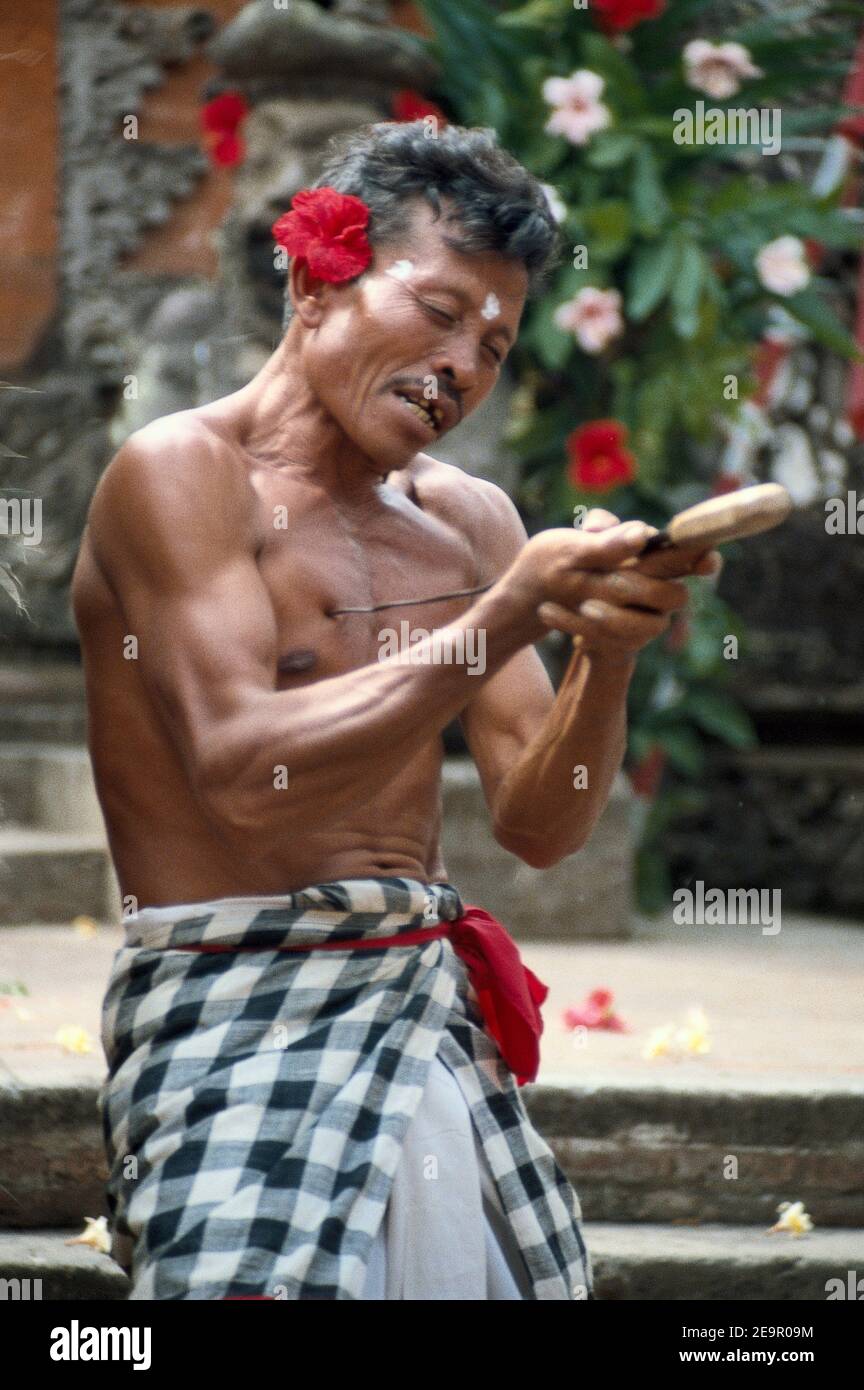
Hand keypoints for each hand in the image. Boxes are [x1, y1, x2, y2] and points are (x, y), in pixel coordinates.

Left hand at [517, 509, 719, 658]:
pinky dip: (577, 628)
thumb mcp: (583, 542)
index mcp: (658, 562)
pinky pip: (609, 644)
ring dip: (613, 617)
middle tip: (611, 583)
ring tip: (584, 607)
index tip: (707, 560)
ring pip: (643, 627)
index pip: (693, 558)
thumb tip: (631, 535)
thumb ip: (602, 531)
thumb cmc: (578, 561)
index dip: (704, 558)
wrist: (548, 600)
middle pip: (674, 596)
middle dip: (644, 589)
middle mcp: (659, 594)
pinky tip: (551, 614)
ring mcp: (645, 623)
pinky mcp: (622, 644)